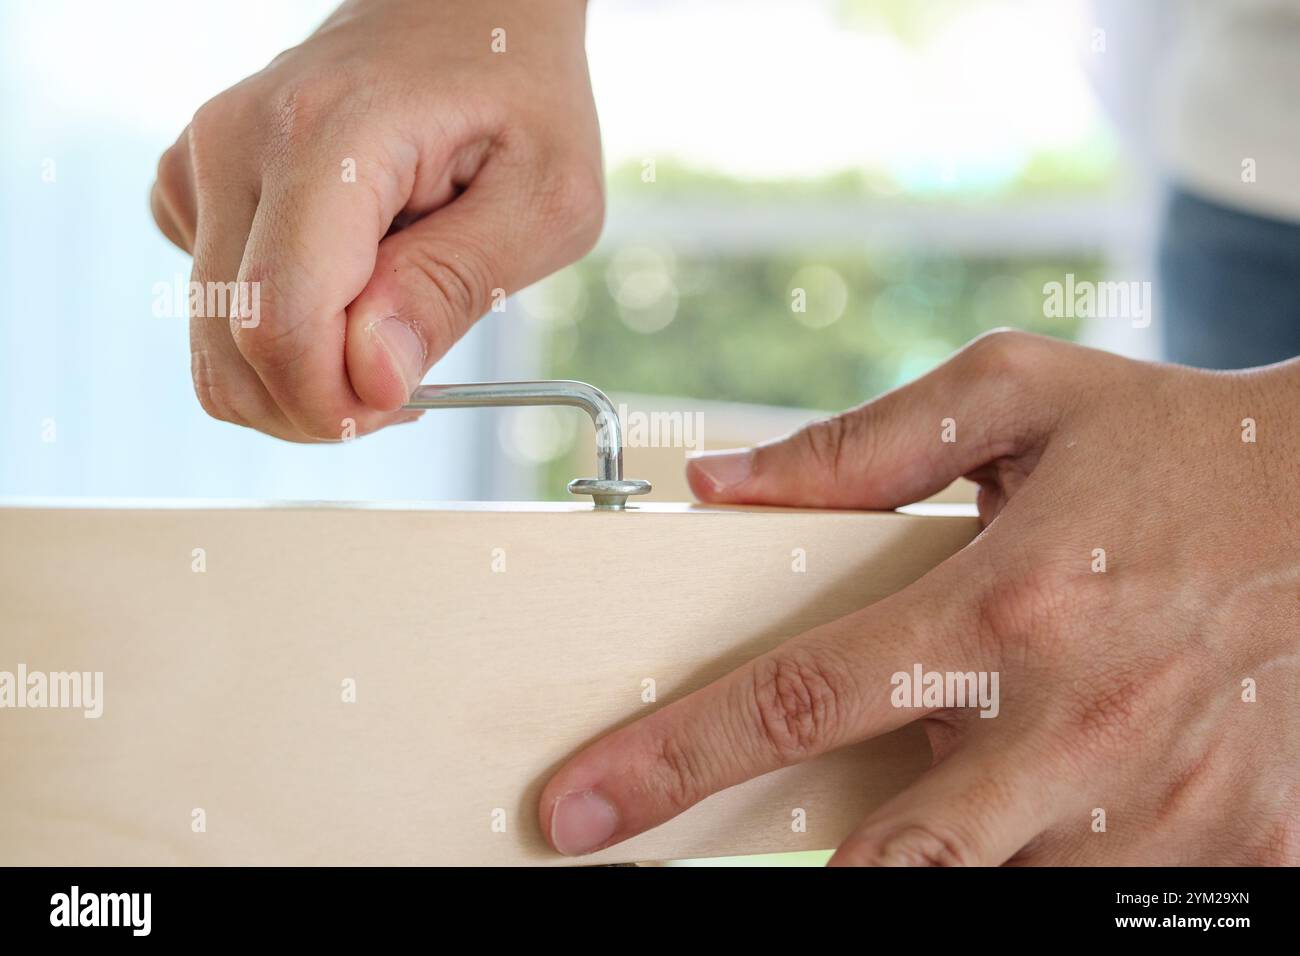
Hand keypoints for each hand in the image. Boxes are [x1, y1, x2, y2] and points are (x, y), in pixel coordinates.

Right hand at [150, 0, 600, 440]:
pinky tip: (349, 281)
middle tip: (407, 378)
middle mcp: (237, 142)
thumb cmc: (520, 93)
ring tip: (390, 317)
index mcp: (325, 138)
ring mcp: (202, 161)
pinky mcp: (194, 186)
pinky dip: (280, 331)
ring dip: (303, 372)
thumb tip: (370, 379)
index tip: (408, 402)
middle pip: (232, 352)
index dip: (338, 403)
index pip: (279, 326)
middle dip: (322, 404)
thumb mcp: (544, 199)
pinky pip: (214, 310)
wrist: (468, 11)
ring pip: (216, 344)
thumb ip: (453, 289)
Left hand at [539, 331, 1299, 863]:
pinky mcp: (1238, 848)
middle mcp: (1074, 720)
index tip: (583, 808)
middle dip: (803, 865)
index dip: (668, 761)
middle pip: (888, 855)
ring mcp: (1158, 804)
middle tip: (743, 837)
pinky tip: (1078, 776)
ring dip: (953, 841)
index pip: (793, 702)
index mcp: (1001, 607)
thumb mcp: (1017, 402)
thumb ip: (858, 448)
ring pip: (990, 885)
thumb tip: (721, 483)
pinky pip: (1099, 892)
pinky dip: (1054, 851)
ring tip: (997, 741)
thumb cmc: (1175, 445)